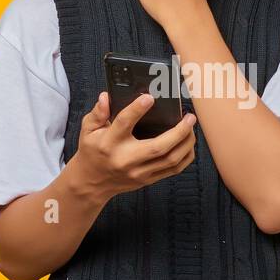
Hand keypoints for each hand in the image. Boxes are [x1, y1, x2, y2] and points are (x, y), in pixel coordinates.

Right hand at [70, 91, 197, 201]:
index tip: (149, 98)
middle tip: (189, 117)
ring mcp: (139, 172)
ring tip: (192, 128)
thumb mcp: (88, 130)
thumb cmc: (92, 152)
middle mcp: (126, 159)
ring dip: (186, 143)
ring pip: (170, 160)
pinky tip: (188, 143)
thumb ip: (97, 113)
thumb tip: (106, 97)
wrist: (91, 183)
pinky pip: (173, 170)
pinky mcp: (147, 179)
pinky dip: (185, 156)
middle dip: (179, 131)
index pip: (124, 124)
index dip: (136, 110)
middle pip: (158, 148)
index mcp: (109, 143)